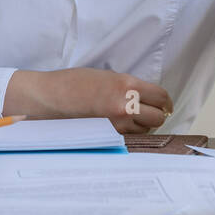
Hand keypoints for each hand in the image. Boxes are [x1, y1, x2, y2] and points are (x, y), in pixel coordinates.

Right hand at [3, 68, 172, 134]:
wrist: (49, 98)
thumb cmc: (74, 83)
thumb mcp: (106, 77)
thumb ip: (128, 86)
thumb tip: (146, 97)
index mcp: (126, 85)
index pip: (161, 97)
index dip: (165, 102)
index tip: (163, 104)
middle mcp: (125, 105)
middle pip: (158, 117)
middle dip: (156, 115)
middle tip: (148, 112)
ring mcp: (117, 124)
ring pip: (145, 130)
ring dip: (142, 125)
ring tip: (127, 118)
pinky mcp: (108, 136)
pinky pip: (130, 138)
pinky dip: (129, 133)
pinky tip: (118, 126)